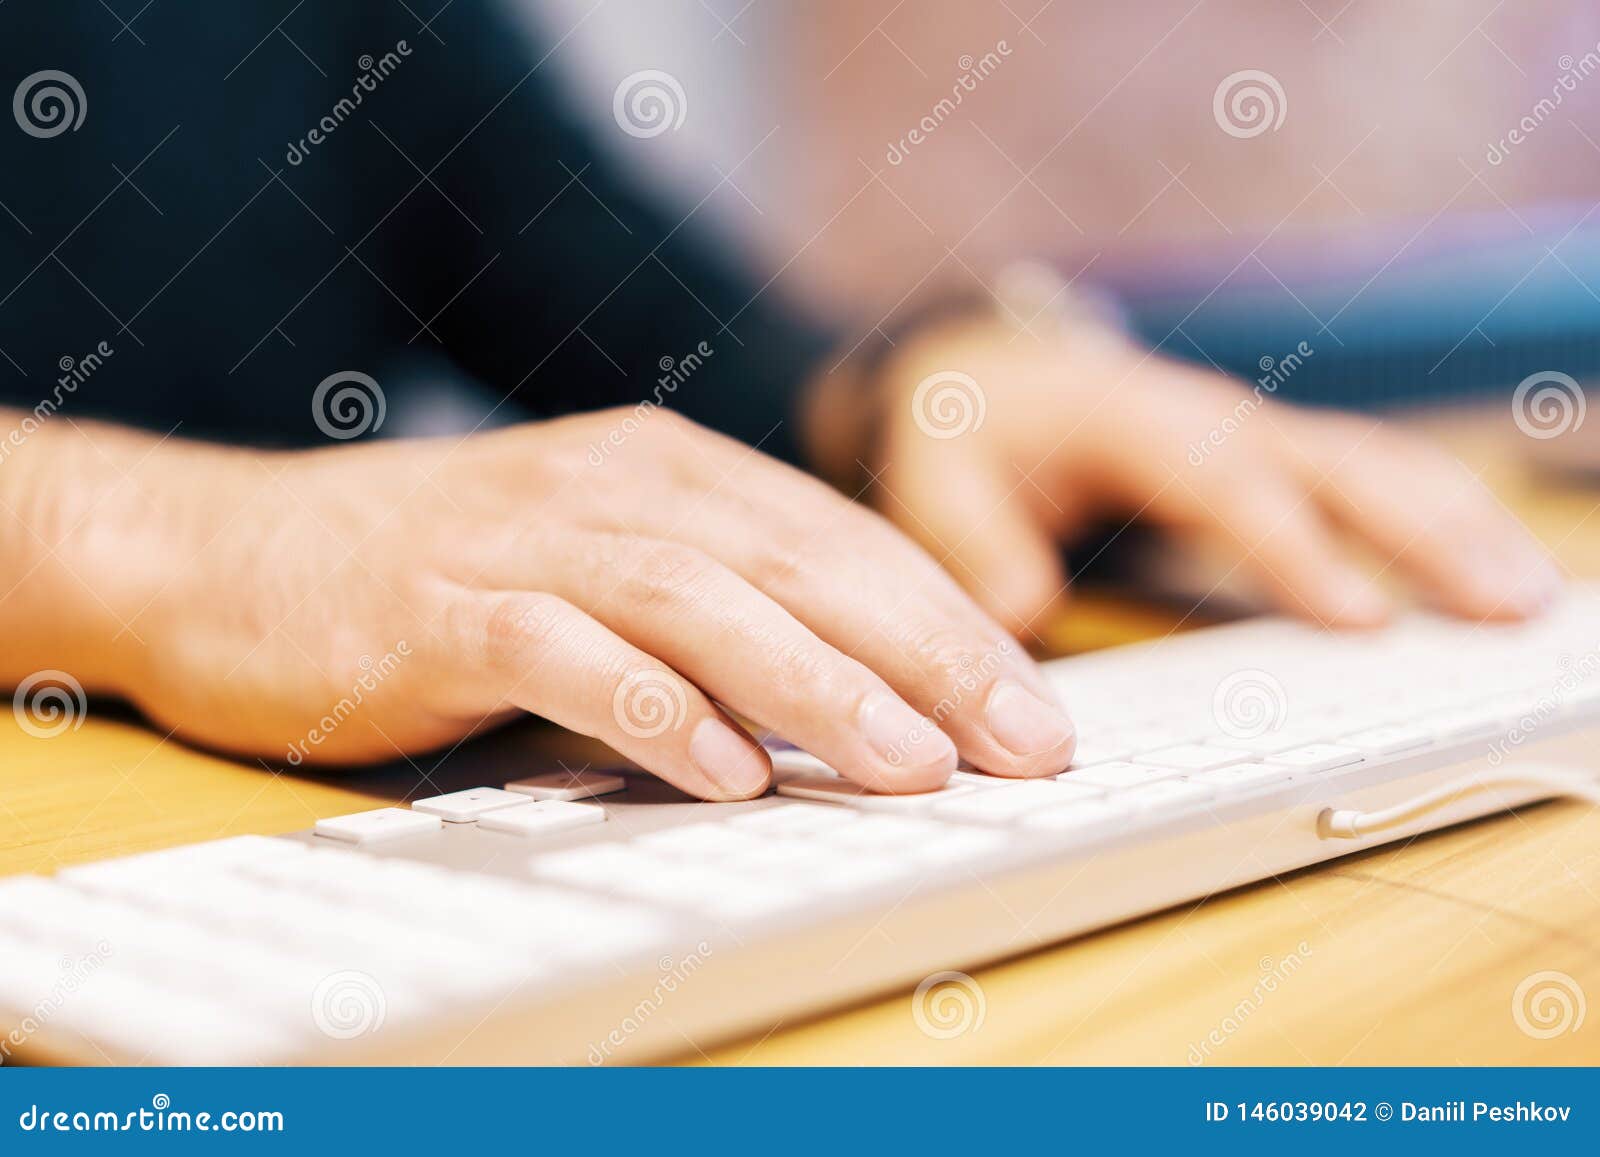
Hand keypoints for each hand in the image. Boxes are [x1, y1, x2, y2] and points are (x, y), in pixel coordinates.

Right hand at [21, 410, 1078, 797]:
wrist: (228, 552)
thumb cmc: (438, 574)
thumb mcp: (596, 568)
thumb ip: (713, 615)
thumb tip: (859, 702)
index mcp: (667, 472)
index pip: (842, 543)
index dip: (948, 623)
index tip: (1031, 707)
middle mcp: (613, 487)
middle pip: (800, 564)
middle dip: (926, 655)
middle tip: (1022, 742)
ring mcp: (525, 541)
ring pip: (701, 603)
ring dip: (815, 684)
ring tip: (911, 766)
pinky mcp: (441, 608)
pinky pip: (566, 656)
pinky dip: (652, 711)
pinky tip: (725, 774)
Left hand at [867, 316, 1561, 632]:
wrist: (986, 375)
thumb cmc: (969, 431)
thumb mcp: (936, 479)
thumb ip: (974, 543)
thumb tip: (1026, 609)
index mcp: (1129, 417)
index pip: (1224, 481)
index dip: (1291, 545)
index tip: (1357, 615)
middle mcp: (1209, 418)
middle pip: (1331, 463)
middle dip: (1419, 530)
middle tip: (1499, 605)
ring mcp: (1251, 434)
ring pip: (1372, 465)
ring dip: (1453, 524)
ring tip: (1525, 598)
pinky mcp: (1272, 458)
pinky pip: (1366, 480)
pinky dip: (1433, 518)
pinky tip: (1486, 573)